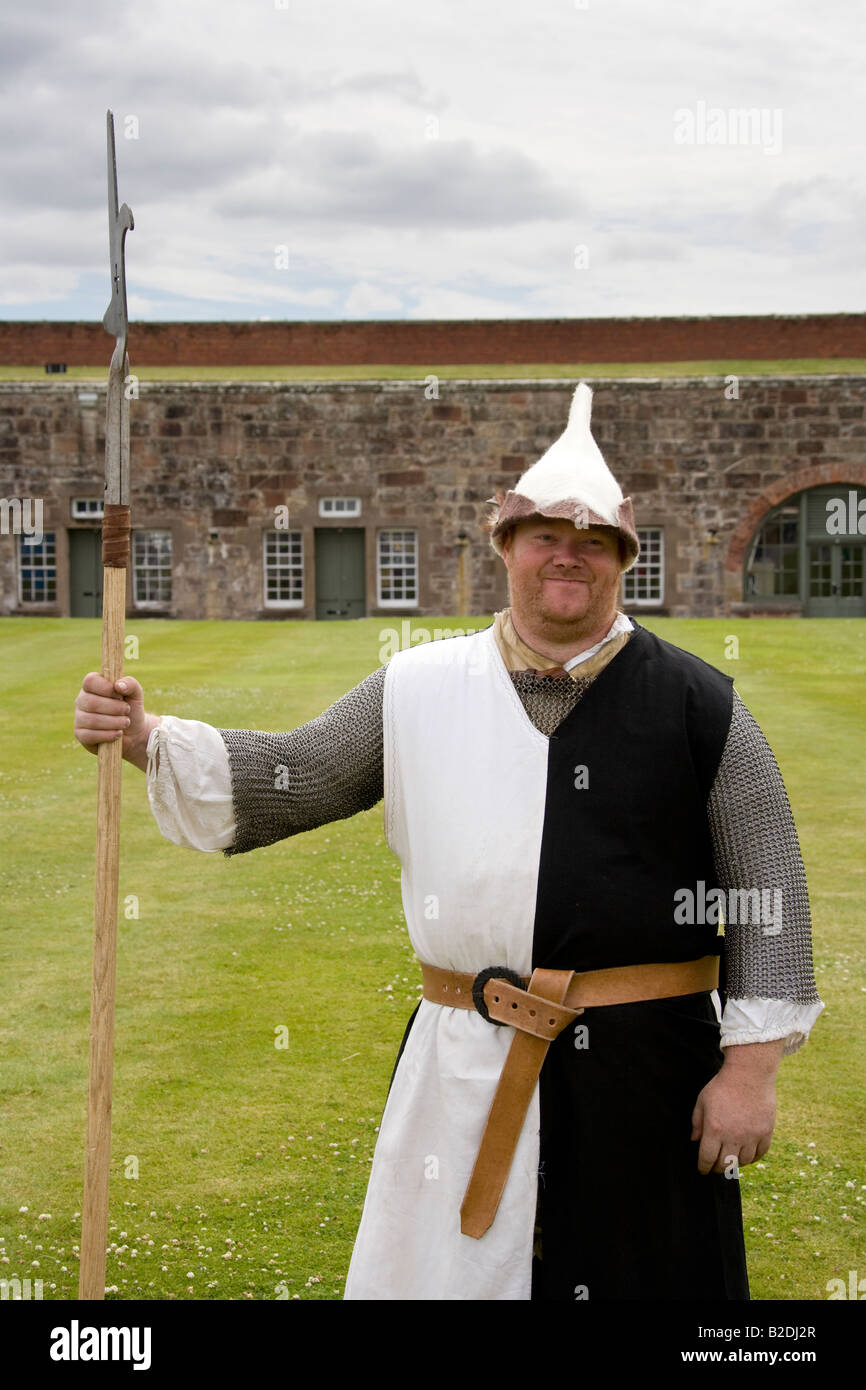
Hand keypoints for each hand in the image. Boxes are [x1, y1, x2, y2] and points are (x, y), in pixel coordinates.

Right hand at [74, 673, 158, 769]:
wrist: (133, 732)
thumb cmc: (131, 709)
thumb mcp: (135, 694)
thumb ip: (130, 684)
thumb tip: (118, 685)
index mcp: (92, 686)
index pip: (90, 681)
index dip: (106, 688)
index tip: (120, 695)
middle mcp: (82, 700)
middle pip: (91, 702)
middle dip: (114, 708)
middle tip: (127, 710)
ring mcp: (79, 717)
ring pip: (91, 720)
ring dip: (113, 722)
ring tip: (126, 722)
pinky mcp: (80, 734)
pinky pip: (89, 735)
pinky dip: (107, 735)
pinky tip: (118, 733)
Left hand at [690, 1044, 781, 1174]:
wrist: (749, 1074)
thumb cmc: (722, 1086)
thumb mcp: (702, 1101)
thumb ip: (697, 1122)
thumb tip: (695, 1140)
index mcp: (714, 1130)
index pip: (707, 1158)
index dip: (703, 1167)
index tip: (702, 1170)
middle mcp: (733, 1137)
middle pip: (725, 1165)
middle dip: (717, 1169)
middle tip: (715, 1167)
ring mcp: (751, 1136)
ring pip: (743, 1162)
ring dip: (735, 1163)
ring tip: (730, 1159)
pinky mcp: (765, 1133)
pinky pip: (760, 1154)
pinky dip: (752, 1158)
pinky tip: (746, 1154)